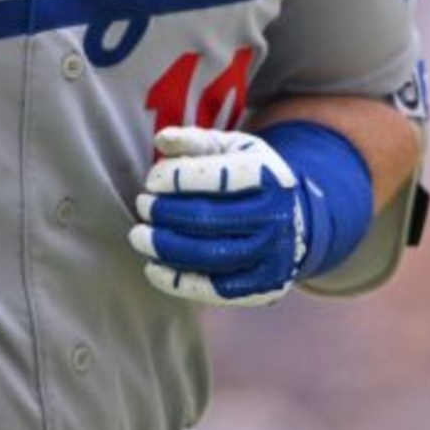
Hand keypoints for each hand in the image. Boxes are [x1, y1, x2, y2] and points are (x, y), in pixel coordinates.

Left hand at [130, 126, 324, 307]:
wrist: (289, 222)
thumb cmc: (248, 179)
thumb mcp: (230, 149)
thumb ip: (194, 140)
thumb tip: (162, 139)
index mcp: (270, 177)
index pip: (215, 178)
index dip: (174, 178)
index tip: (153, 181)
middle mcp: (276, 218)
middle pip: (208, 219)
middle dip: (165, 212)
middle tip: (143, 206)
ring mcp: (272, 256)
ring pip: (208, 256)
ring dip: (164, 247)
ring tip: (139, 236)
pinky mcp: (261, 288)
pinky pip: (213, 290)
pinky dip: (177, 281)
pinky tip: (153, 267)